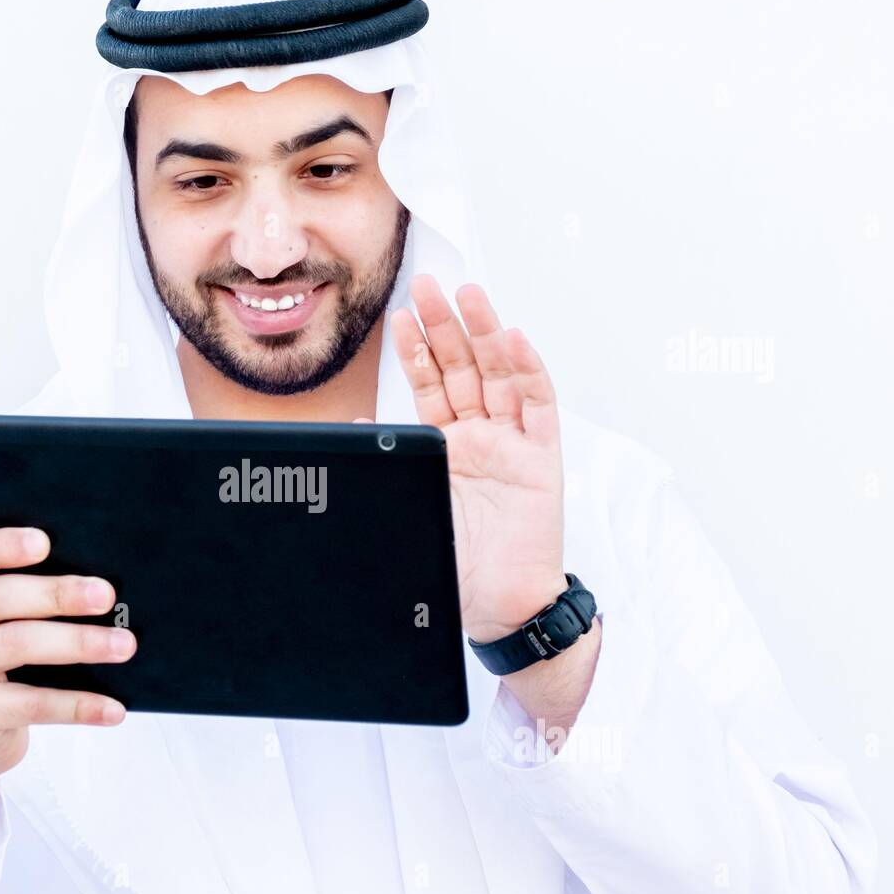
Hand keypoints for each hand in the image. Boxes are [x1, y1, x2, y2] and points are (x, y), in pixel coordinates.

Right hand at [0, 527, 136, 792]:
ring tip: (123, 645)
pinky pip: (30, 704)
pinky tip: (113, 708)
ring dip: (78, 643)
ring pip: (16, 645)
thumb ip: (14, 592)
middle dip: (56, 594)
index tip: (45, 542)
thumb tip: (92, 576)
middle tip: (106, 595)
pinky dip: (77, 705)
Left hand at [391, 274, 566, 643]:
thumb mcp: (410, 510)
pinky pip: (537, 406)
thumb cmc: (458, 567)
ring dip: (484, 333)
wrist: (501, 608)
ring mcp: (512, 444)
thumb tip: (352, 432)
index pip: (430, 387)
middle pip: (463, 368)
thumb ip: (386, 471)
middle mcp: (479, 438)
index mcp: (444, 450)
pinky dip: (526, 370)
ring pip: (499, 374)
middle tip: (428, 285)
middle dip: (445, 325)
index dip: (416, 352)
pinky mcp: (541, 458)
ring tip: (468, 293)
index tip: (397, 317)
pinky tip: (512, 339)